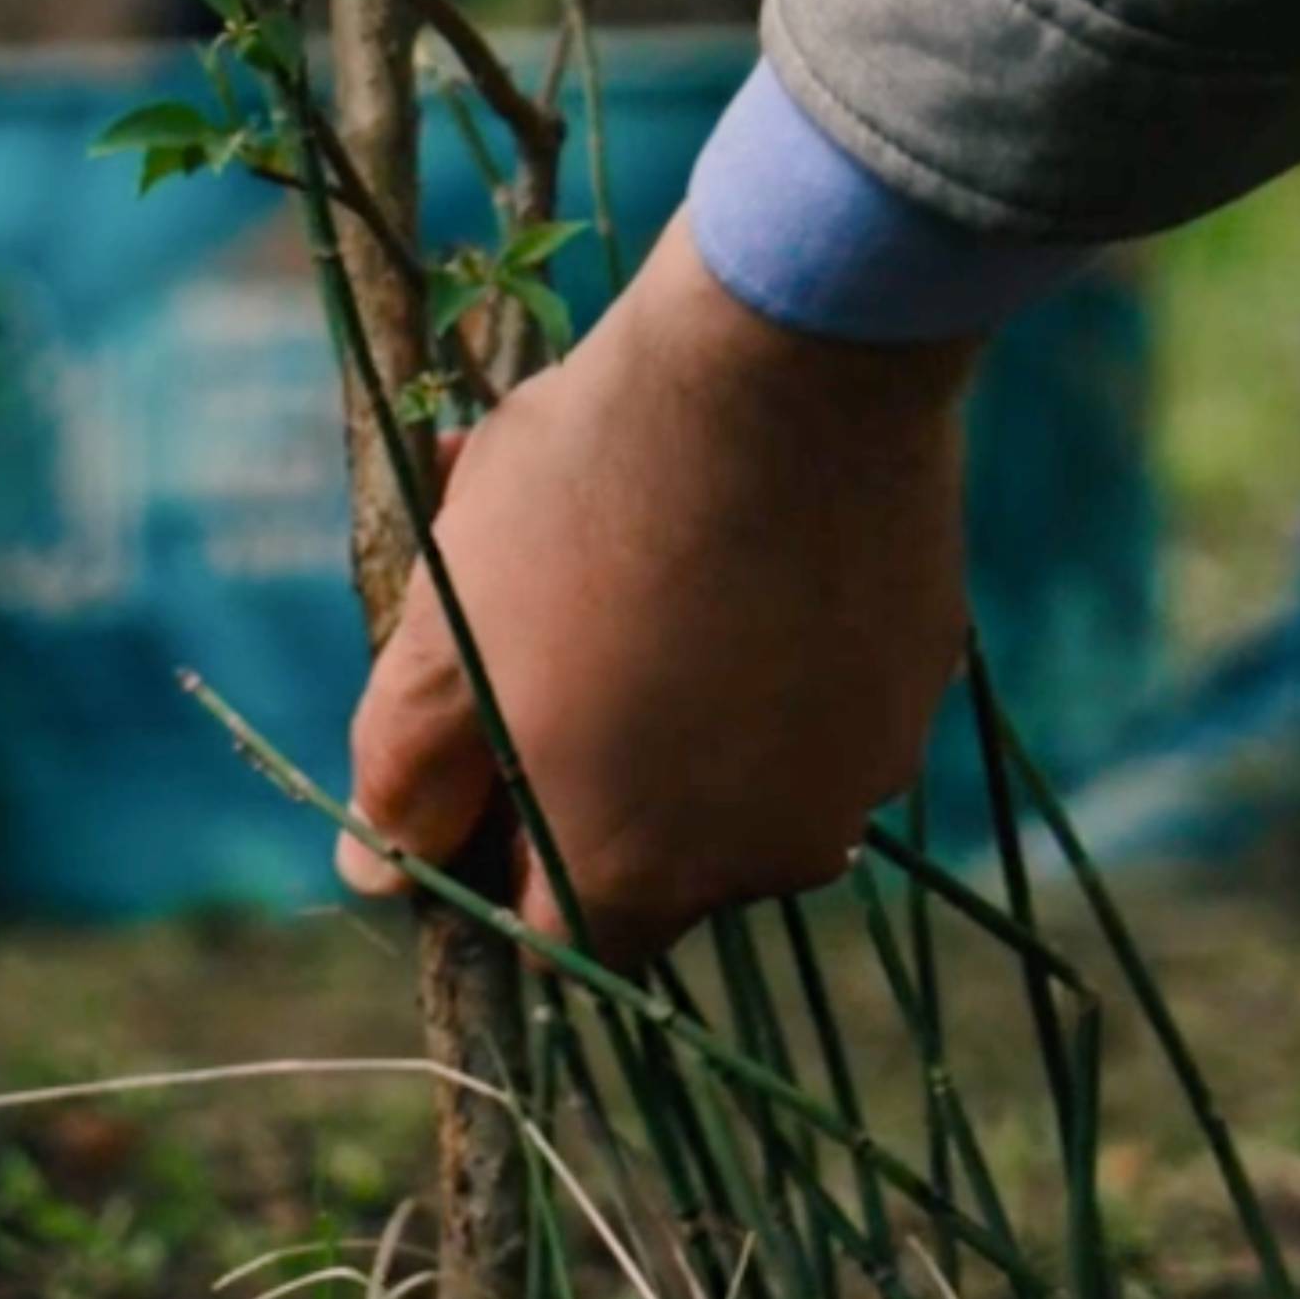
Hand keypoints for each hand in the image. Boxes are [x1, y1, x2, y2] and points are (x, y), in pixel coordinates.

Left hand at [336, 234, 982, 962]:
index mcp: (636, 870)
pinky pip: (817, 705)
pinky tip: (729, 552)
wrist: (786, 360)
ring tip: (625, 572)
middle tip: (545, 639)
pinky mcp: (918, 685)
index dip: (499, 865)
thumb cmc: (583, 504)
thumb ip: (405, 778)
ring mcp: (861, 772)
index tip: (476, 764)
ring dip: (674, 710)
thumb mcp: (445, 637)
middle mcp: (766, 855)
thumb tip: (381, 867)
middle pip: (650, 860)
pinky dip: (766, 657)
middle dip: (584, 772)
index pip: (551, 939)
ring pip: (736, 777)